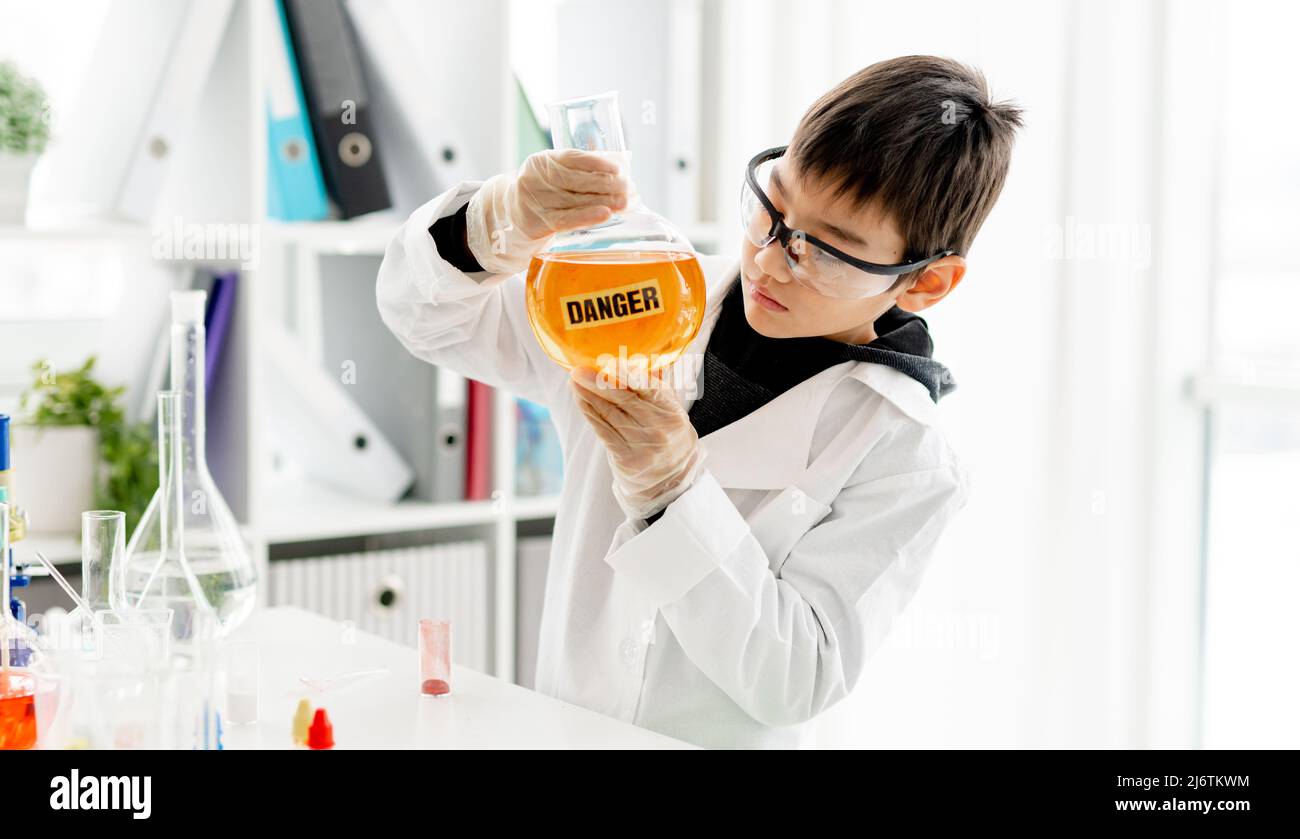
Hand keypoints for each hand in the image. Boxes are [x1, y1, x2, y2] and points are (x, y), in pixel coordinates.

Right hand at [466, 149, 631, 274]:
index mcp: (542, 160)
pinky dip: (587, 216)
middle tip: (627, 188)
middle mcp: (536, 178)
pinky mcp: (538, 221)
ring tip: (623, 203)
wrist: (511, 211)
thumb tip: (621, 166)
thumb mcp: (554, 173)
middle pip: (575, 180)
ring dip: (602, 201)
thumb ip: (580, 169)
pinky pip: (566, 219)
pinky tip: (604, 214)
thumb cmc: (544, 190)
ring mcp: (535, 201)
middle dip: (605, 184)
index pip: (572, 158)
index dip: (597, 162)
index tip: (618, 168)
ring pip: (573, 200)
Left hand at [569, 363, 705, 518]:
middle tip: (578, 370)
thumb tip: (638, 358)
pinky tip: (581, 401)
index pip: (648, 388)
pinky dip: (590, 414)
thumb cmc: (668, 434)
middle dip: (597, 383)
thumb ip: (657, 385)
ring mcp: (640, 445)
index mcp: (671, 411)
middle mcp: (657, 428)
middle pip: (623, 400)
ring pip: (609, 414)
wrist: (671, 478)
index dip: (627, 374)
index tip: (609, 362)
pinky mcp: (624, 458)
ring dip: (588, 396)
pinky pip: (602, 431)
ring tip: (574, 382)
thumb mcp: (672, 409)